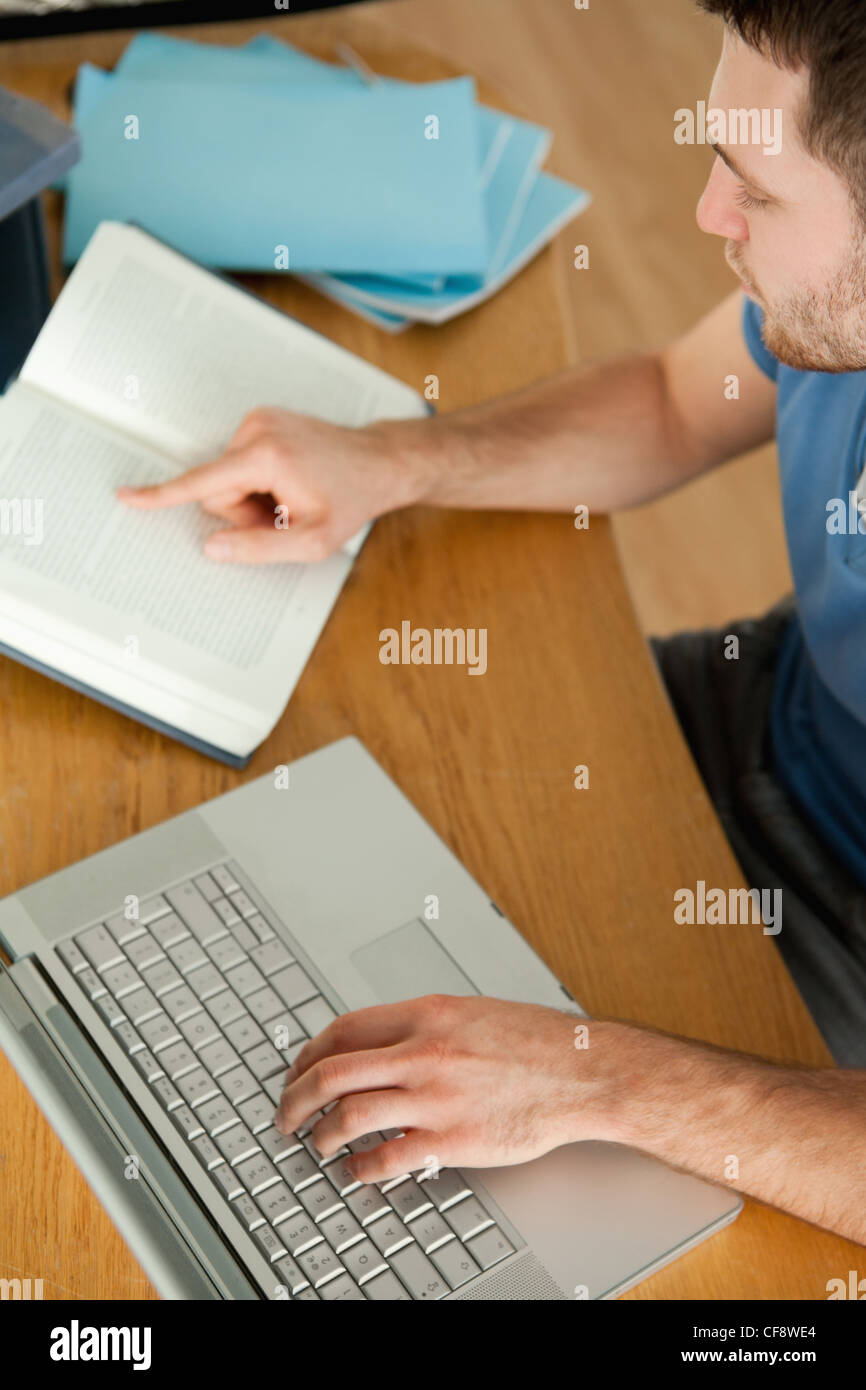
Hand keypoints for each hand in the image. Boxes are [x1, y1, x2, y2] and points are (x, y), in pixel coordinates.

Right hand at [116, 407, 434, 563]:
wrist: (380, 462)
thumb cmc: (352, 499)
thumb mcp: (312, 541)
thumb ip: (259, 549)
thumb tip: (211, 547)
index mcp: (266, 456)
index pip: (201, 483)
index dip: (161, 496)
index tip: (126, 496)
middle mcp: (257, 429)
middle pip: (217, 490)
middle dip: (244, 513)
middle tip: (287, 515)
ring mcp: (260, 421)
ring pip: (228, 480)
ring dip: (255, 499)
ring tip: (293, 496)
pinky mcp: (262, 421)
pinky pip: (240, 465)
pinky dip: (261, 482)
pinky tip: (291, 482)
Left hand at [274, 994, 617, 1183]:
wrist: (582, 1072)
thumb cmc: (535, 1042)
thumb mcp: (471, 1012)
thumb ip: (423, 1025)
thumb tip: (378, 1044)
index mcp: (426, 1014)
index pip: (343, 1030)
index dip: (309, 1054)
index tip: (299, 1070)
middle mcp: (423, 1052)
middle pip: (331, 1072)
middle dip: (294, 1097)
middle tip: (285, 1115)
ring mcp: (435, 1097)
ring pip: (349, 1116)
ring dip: (321, 1135)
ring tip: (316, 1144)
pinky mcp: (451, 1140)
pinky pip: (386, 1158)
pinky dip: (361, 1168)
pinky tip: (359, 1171)